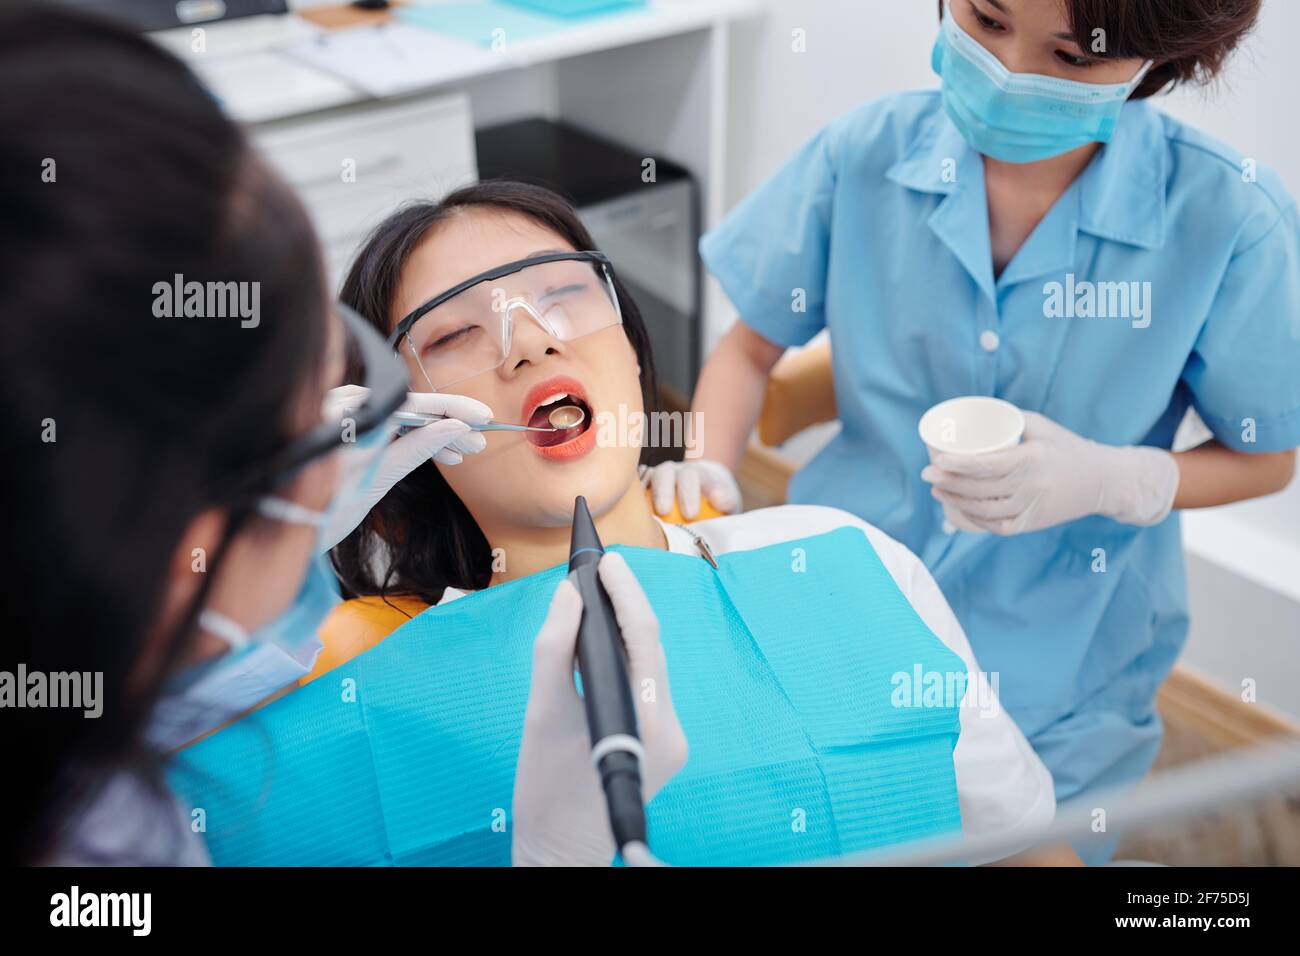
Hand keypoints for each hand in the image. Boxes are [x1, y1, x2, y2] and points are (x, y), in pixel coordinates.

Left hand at [320, 386, 492, 550]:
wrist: (278, 529)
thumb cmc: (316, 510)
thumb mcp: (372, 483)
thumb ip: (412, 450)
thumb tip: (453, 427)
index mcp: (345, 415)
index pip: (409, 403)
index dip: (450, 408)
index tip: (481, 417)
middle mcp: (343, 410)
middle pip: (408, 408)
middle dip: (448, 424)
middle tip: (480, 443)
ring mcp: (344, 422)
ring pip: (402, 420)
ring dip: (436, 434)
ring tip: (466, 452)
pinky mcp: (348, 436)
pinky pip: (390, 431)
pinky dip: (416, 441)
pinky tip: (442, 453)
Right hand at [513, 552, 687, 865]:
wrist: (560, 847)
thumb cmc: (545, 787)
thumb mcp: (541, 711)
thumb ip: (554, 647)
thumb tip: (570, 595)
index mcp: (648, 721)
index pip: (644, 636)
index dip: (625, 591)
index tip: (605, 560)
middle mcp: (672, 728)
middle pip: (650, 648)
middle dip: (624, 605)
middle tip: (597, 568)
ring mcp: (673, 737)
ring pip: (649, 665)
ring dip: (624, 631)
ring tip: (597, 594)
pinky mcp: (665, 742)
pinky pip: (646, 685)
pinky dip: (625, 659)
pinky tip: (603, 640)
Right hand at [640, 459, 740, 518]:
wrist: (705, 486)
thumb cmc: (718, 500)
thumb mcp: (728, 500)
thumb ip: (727, 499)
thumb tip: (720, 502)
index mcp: (698, 472)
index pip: (693, 478)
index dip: (689, 494)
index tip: (691, 514)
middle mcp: (676, 470)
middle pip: (666, 474)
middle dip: (664, 491)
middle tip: (665, 511)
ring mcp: (658, 475)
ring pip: (648, 478)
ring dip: (644, 494)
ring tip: (644, 514)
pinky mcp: (645, 485)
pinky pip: (636, 487)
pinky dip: (633, 498)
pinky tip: (632, 516)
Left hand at [921, 411, 1178, 535]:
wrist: (1104, 481)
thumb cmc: (1067, 447)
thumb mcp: (1041, 426)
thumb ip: (1008, 420)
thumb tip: (971, 416)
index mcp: (1032, 460)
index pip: (988, 465)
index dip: (958, 466)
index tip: (936, 461)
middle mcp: (1032, 487)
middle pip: (980, 489)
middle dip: (949, 483)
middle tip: (927, 473)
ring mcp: (1033, 508)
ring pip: (985, 511)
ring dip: (956, 502)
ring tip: (936, 490)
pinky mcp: (1034, 523)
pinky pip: (998, 527)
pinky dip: (976, 520)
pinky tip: (959, 509)